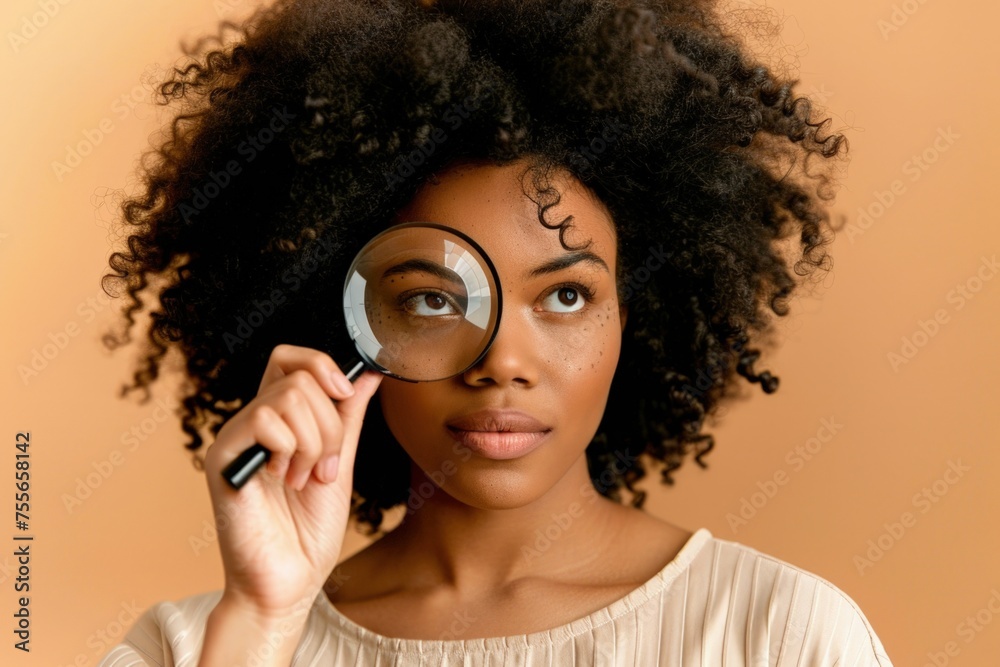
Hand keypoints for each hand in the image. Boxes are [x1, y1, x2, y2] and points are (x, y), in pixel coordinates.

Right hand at [201, 344, 381, 618]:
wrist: (288, 583)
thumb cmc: (308, 534)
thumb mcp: (340, 464)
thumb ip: (348, 418)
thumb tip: (367, 374)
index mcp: (279, 422)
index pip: (288, 360)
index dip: (321, 364)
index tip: (346, 396)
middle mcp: (253, 423)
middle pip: (299, 378)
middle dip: (330, 425)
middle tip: (323, 468)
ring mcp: (236, 439)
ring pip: (288, 397)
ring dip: (313, 443)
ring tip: (303, 480)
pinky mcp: (223, 458)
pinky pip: (264, 421)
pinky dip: (290, 451)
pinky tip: (282, 481)